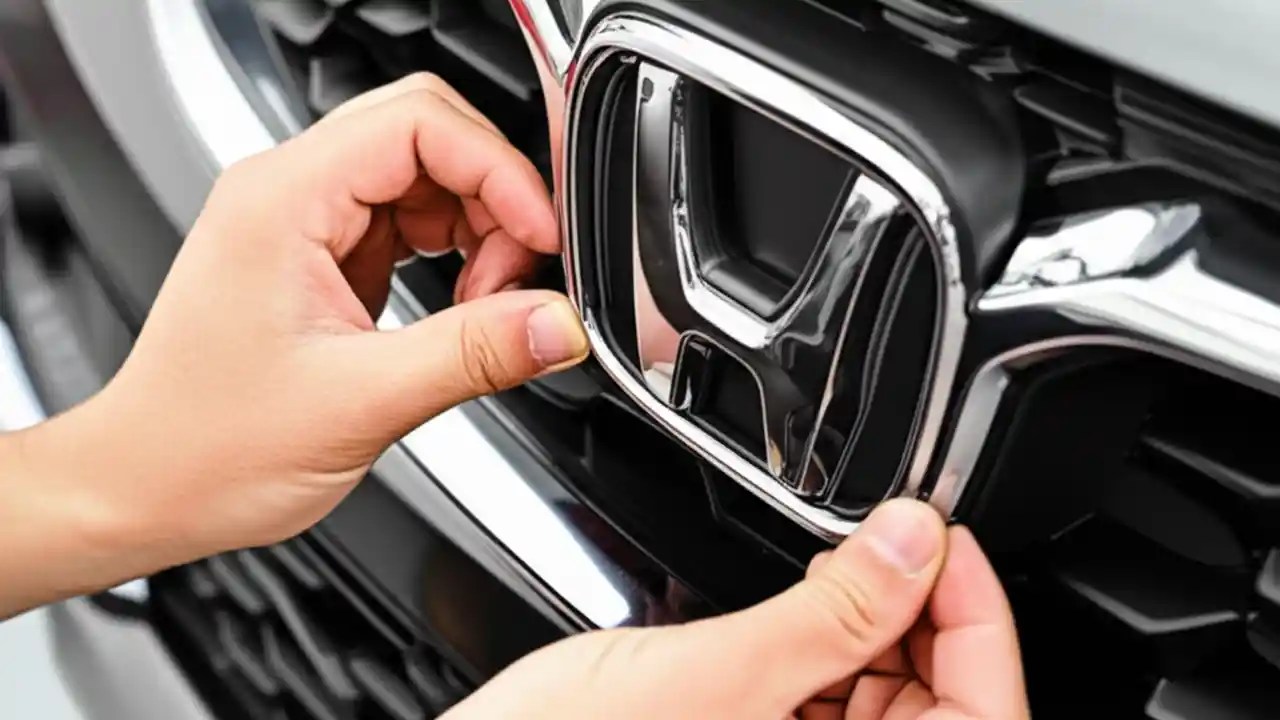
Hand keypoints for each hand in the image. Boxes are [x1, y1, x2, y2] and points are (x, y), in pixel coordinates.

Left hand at [0, 74, 588, 613]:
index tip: (542, 236)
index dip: (498, 172)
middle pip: (429, 135)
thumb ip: (472, 354)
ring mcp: (305, 221)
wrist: (148, 486)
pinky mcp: (320, 255)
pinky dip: (455, 256)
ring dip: (478, 232)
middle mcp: (288, 193)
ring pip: (426, 177)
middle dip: (494, 198)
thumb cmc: (207, 446)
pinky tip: (461, 308)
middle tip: (524, 274)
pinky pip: (410, 222)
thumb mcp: (361, 402)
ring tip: (487, 307)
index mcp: (282, 201)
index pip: (419, 125)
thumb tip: (556, 324)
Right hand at [445, 500, 1028, 719]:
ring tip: (848, 561)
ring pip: (887, 695)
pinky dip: (832, 640)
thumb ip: (831, 614)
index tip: (946, 540)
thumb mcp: (715, 679)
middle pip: (941, 701)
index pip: (984, 717)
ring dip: (877, 621)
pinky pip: (833, 694)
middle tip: (895, 537)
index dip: (981, 620)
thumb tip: (913, 539)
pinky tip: (810, 599)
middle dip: (923, 611)